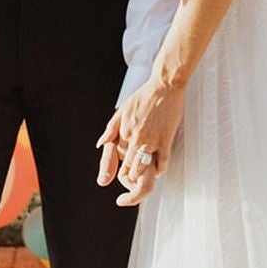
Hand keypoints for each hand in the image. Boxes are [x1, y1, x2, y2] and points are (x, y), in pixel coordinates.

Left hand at [96, 78, 184, 206]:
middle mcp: (134, 138)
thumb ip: (111, 129)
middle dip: (128, 178)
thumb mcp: (122, 110)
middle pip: (127, 169)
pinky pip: (162, 163)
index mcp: (123, 132)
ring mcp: (150, 140)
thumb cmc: (143, 97)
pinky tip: (156, 171)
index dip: (114, 169)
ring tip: (142, 179)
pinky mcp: (165, 140)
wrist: (163, 86)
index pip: (115, 158)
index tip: (114, 175)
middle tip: (131, 181)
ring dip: (141, 178)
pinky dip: (158, 171)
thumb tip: (101, 145)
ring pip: (141, 170)